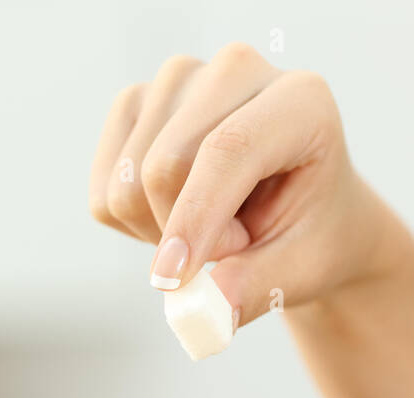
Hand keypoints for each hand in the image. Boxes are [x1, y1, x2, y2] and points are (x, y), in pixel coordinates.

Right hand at [89, 43, 388, 327]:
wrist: (302, 213)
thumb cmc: (309, 235)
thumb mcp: (301, 270)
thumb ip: (254, 288)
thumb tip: (195, 311)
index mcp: (299, 101)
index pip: (229, 149)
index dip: (195, 217)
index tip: (172, 281)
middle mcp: (236, 70)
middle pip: (165, 165)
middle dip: (187, 235)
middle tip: (236, 248)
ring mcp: (179, 80)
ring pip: (128, 181)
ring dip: (162, 231)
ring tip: (215, 226)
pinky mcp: (135, 104)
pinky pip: (104, 191)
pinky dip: (134, 223)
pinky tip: (179, 213)